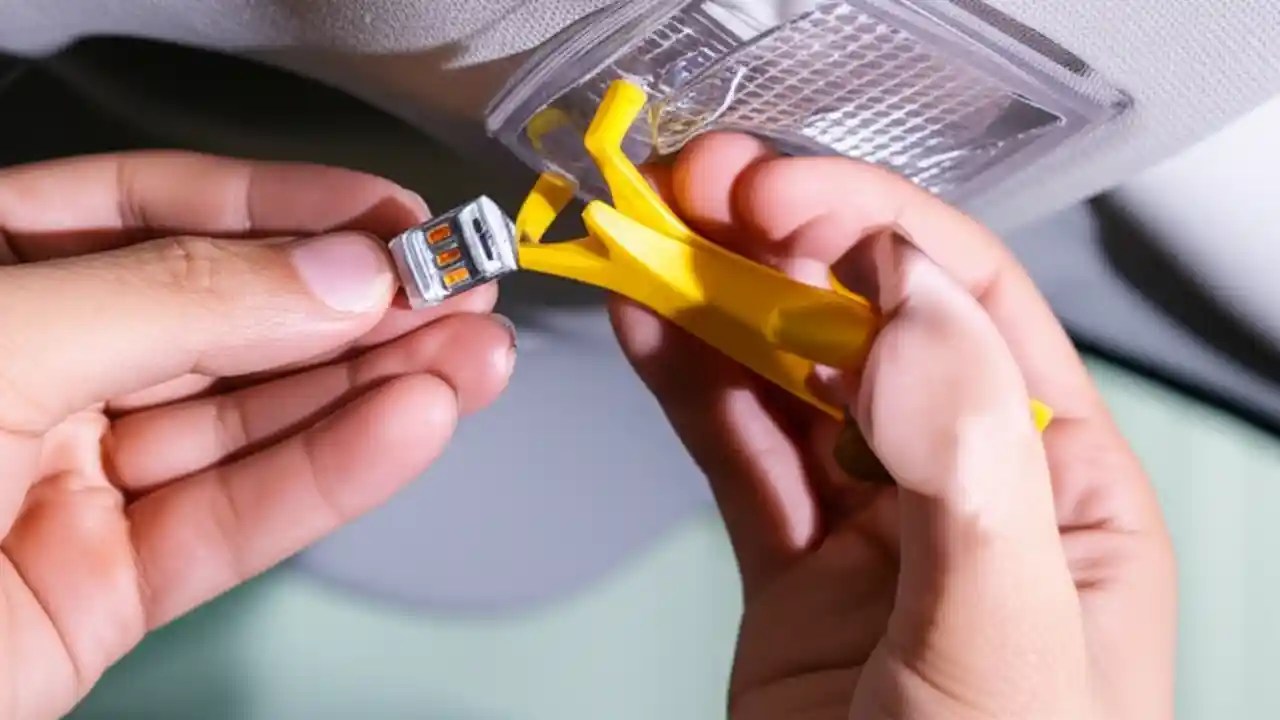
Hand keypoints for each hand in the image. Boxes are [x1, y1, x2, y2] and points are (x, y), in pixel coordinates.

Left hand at [0, 152, 515, 718]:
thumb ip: (176, 301)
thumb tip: (334, 274)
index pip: (156, 211)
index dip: (286, 208)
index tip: (395, 219)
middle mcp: (28, 370)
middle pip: (226, 317)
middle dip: (355, 303)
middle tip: (463, 289)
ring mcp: (70, 480)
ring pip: (250, 419)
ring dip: (372, 386)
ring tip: (475, 356)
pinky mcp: (107, 583)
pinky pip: (237, 515)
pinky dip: (334, 474)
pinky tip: (412, 427)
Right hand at [613, 135, 1175, 718]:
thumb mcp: (1009, 654)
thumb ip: (970, 474)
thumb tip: (906, 308)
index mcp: (1067, 494)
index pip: (973, 310)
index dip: (869, 229)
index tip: (775, 201)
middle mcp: (973, 495)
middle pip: (871, 324)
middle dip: (779, 244)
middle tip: (693, 194)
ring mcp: (876, 533)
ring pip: (790, 381)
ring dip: (719, 301)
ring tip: (646, 241)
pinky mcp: (795, 576)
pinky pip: (737, 457)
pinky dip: (687, 386)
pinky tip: (647, 329)